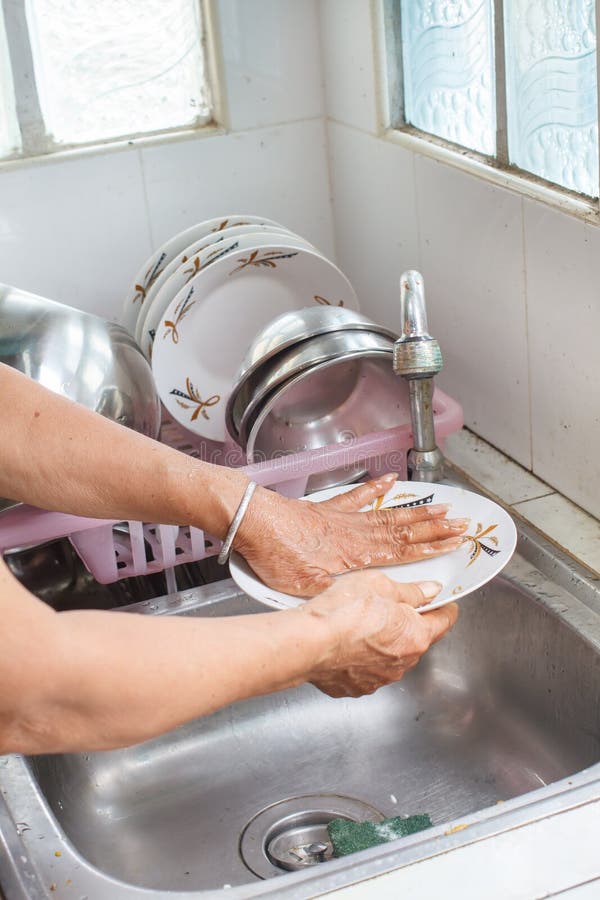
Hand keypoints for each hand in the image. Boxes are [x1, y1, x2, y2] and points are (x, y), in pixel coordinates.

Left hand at [234, 473, 467, 595]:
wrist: (253, 523)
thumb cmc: (278, 558)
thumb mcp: (310, 590)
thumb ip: (342, 594)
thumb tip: (369, 601)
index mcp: (357, 555)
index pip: (403, 552)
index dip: (431, 549)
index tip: (455, 543)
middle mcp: (356, 533)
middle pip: (403, 531)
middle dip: (434, 529)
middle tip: (461, 523)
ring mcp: (343, 517)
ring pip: (388, 514)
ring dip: (416, 511)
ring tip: (440, 506)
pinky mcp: (327, 508)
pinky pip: (357, 496)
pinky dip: (375, 488)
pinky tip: (390, 481)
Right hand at [300, 571, 457, 697]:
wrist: (308, 643)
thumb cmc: (343, 612)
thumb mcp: (381, 585)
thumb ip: (411, 591)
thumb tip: (429, 591)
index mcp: (416, 636)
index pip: (444, 621)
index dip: (444, 608)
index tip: (443, 602)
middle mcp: (403, 663)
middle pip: (416, 640)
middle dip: (408, 624)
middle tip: (390, 605)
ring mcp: (379, 679)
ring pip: (391, 657)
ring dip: (383, 643)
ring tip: (361, 623)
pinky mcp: (356, 687)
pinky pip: (366, 669)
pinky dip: (361, 658)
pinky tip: (347, 642)